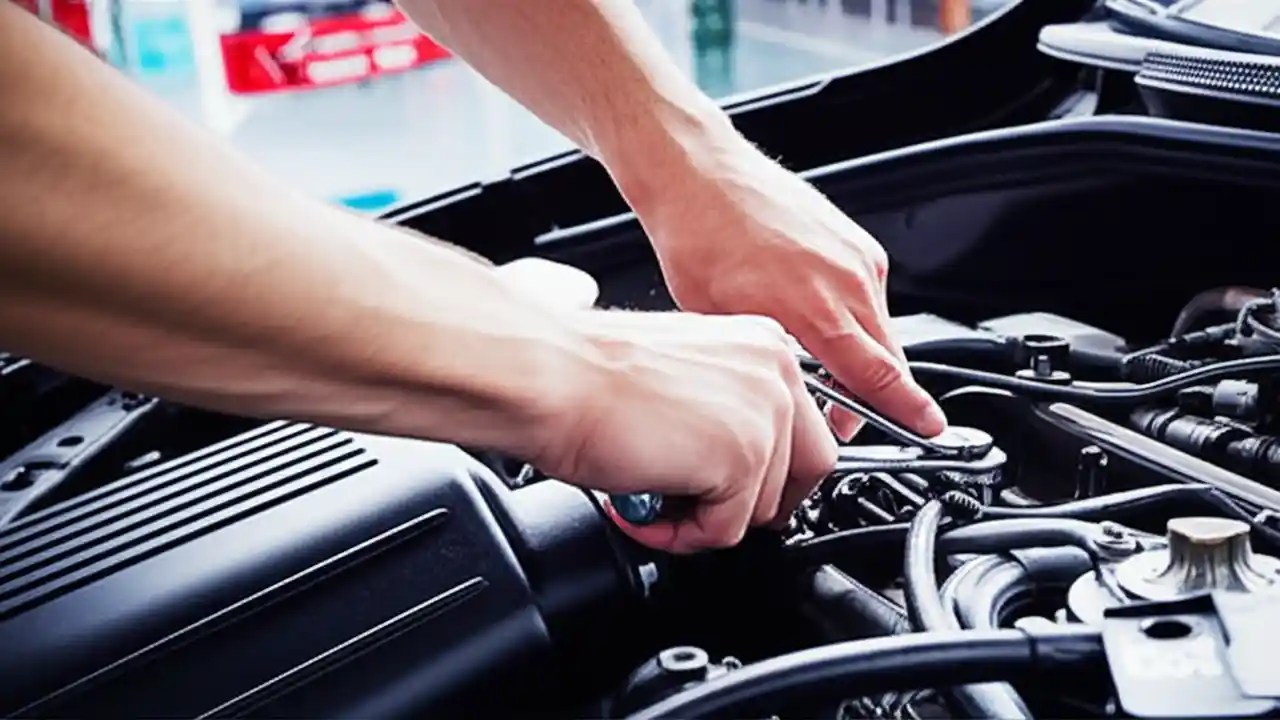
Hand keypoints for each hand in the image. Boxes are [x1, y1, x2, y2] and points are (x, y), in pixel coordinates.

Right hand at [531, 310, 836, 553]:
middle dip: (750, 502)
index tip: (730, 487)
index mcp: (764, 344)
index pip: (805, 428)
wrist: (550, 377)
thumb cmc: (587, 372)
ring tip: (650, 500)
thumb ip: (726, 404)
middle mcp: (776, 371)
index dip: (767, 472)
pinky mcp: (743, 458)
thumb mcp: (684, 374)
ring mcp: (766, 414)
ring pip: (761, 508)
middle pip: (807, 471)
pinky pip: (726, 531)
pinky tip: (643, 509)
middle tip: (697, 508)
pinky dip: (682, 536)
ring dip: (705, 519)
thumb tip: (736, 455)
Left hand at [628, 139, 946, 440]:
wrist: (699, 173)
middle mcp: (847, 280)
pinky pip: (870, 296)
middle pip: (888, 359)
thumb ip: (768, 361)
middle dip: (874, 397)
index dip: (907, 410)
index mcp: (816, 308)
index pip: (878, 375)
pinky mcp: (855, 240)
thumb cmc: (698, 237)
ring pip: (880, 328)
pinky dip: (854, 319)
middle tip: (839, 418)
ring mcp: (856, 256)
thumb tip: (785, 391)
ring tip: (814, 362)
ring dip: (861, 356)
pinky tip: (814, 319)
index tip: (927, 428)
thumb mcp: (721, 322)